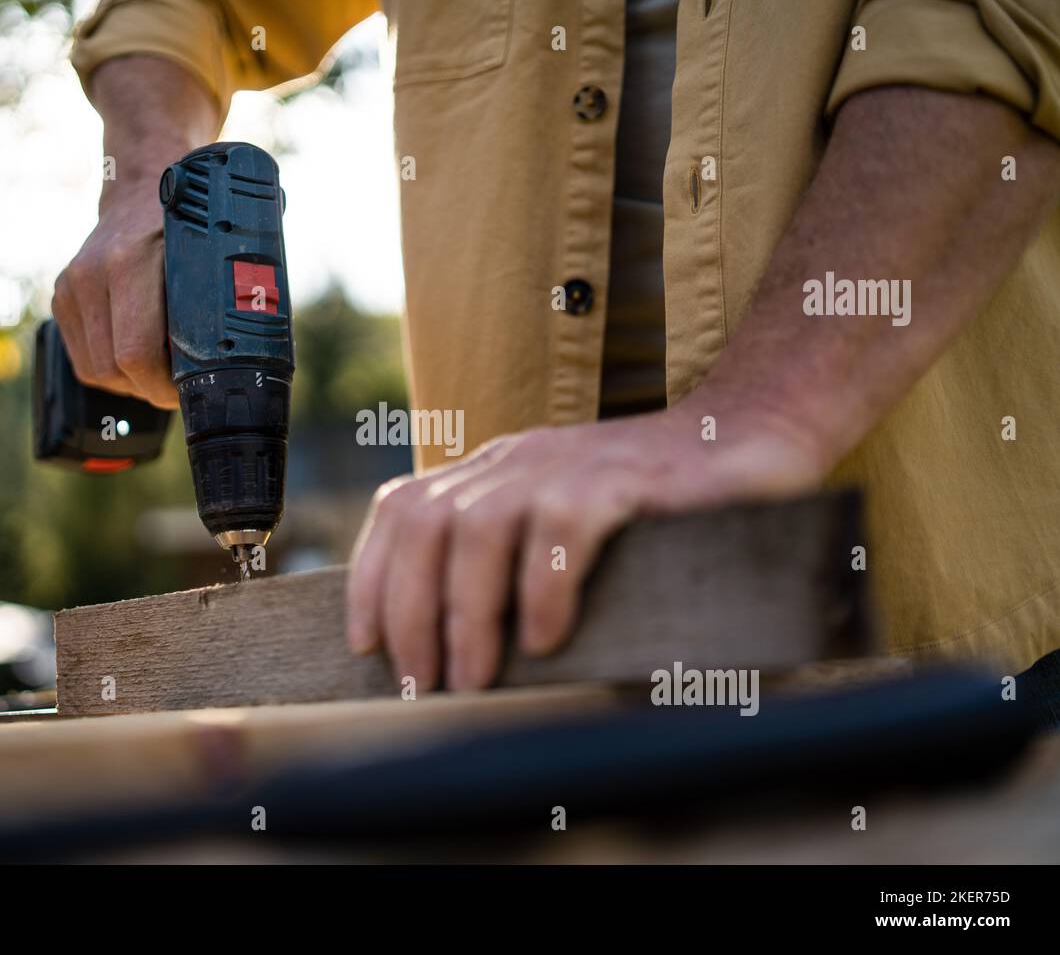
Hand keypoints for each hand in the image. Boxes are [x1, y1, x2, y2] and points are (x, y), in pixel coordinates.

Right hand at [50, 56, 219, 409]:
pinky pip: (84, 360)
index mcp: (130, 263)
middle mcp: (92, 274)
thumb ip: (218, 309)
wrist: (143, 187)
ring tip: (162, 366)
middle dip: (151, 388)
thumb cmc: (191, 227)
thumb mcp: (214, 259)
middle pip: (114, 370)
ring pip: (96, 372)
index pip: (136, 355)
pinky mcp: (62, 297)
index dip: (165, 386)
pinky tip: (138, 353)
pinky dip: (113, 368)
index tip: (189, 388)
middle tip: (181, 384)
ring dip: (131, 381)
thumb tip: (228, 371)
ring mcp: (71, 286)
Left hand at [345, 405, 827, 690]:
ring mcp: (567, 463)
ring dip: (467, 613)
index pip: (401, 509)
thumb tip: (465, 655)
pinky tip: (545, 639)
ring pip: (480, 530)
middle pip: (426, 524)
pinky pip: (562, 530)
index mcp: (494, 471)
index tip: (366, 644)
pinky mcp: (623, 477)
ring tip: (474, 676)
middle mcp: (517, 461)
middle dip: (410, 611)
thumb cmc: (656, 504)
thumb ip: (515, 563)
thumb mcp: (564, 525)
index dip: (371, 577)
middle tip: (422, 682)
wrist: (751, 435)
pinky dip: (543, 590)